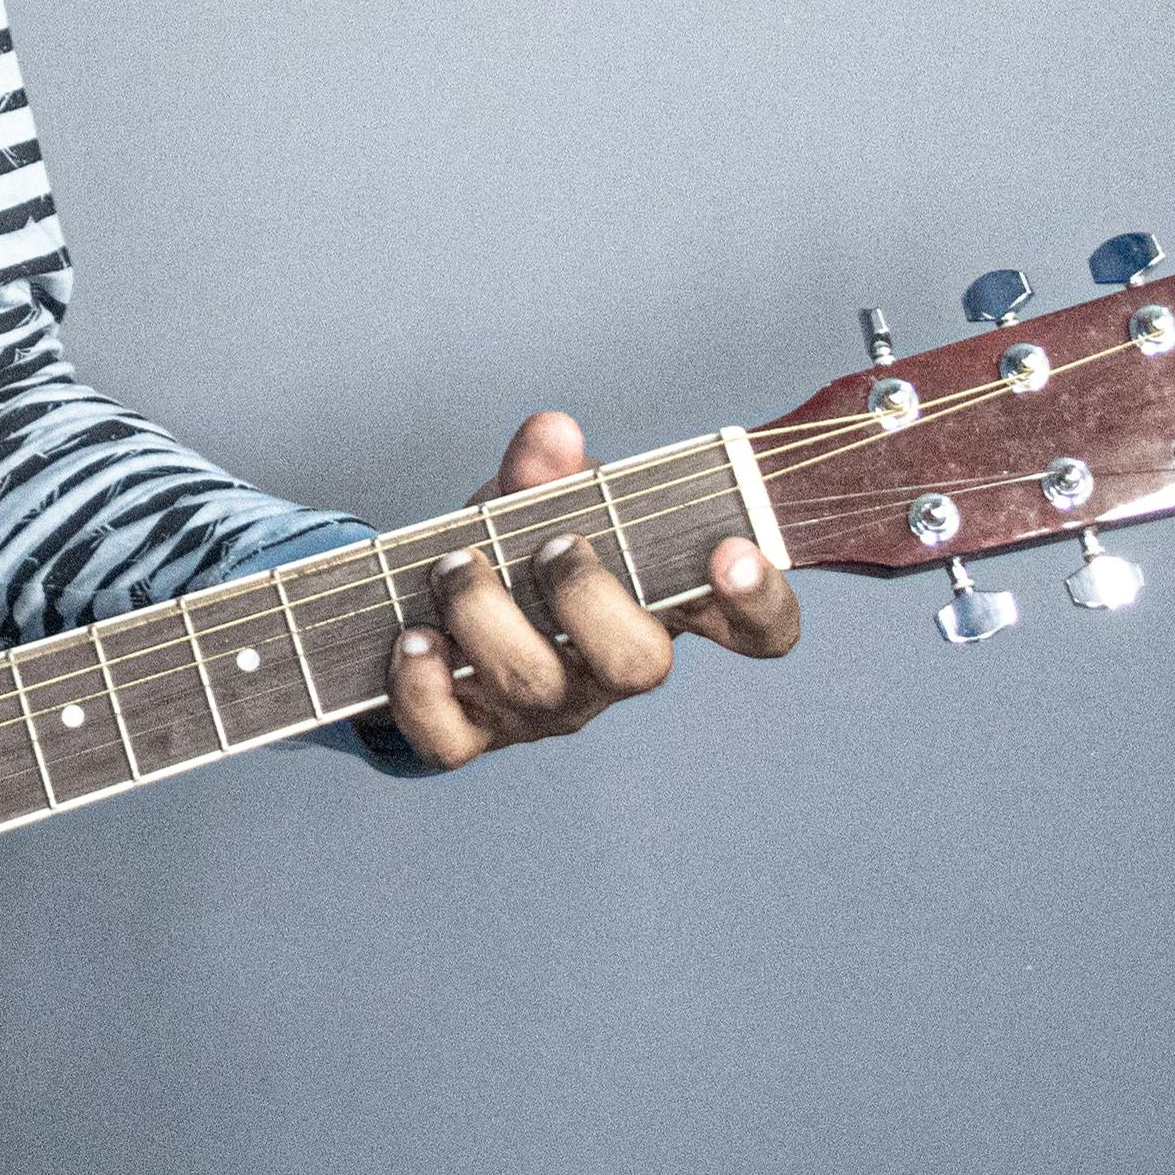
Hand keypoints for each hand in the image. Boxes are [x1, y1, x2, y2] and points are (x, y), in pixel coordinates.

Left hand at [381, 407, 798, 770]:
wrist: (431, 610)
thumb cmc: (512, 553)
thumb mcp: (532, 504)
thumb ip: (545, 471)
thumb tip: (552, 435)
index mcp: (658, 607)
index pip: (754, 630)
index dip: (760, 604)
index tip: (731, 552)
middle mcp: (610, 670)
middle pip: (640, 668)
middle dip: (592, 597)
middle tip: (551, 545)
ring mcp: (543, 710)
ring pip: (537, 688)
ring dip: (489, 617)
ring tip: (453, 565)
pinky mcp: (471, 735)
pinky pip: (450, 740)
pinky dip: (424, 688)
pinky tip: (413, 638)